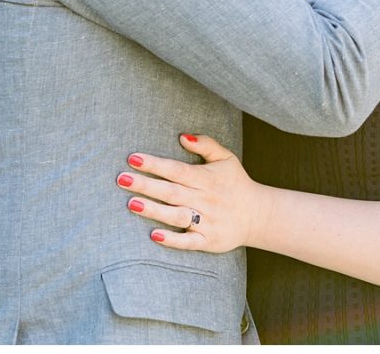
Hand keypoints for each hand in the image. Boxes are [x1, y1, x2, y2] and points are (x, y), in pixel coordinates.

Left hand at [119, 134, 268, 253]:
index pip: (176, 169)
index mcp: (206, 178)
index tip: (133, 158)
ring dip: (154, 210)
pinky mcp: (208, 240)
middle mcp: (205, 199)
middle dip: (146, 185)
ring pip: (177, 215)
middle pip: (171, 191)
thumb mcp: (226, 158)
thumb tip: (182, 136)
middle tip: (121, 179)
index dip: (154, 164)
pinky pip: (189, 241)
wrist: (258, 214)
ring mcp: (207, 221)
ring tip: (132, 204)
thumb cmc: (236, 183)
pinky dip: (173, 239)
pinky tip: (154, 235)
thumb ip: (206, 145)